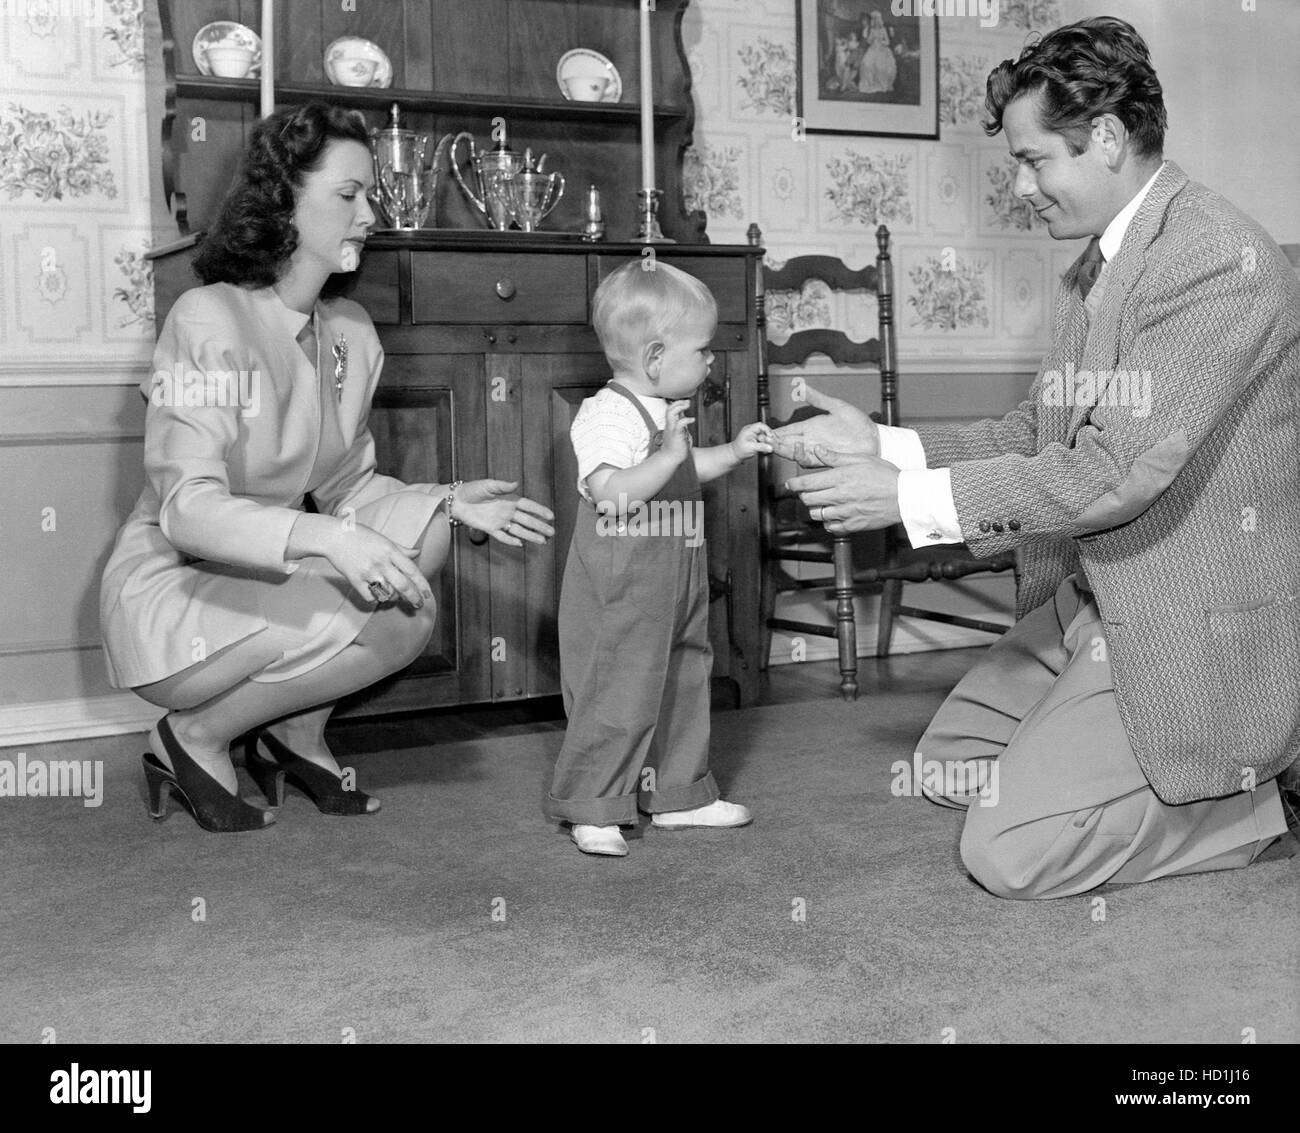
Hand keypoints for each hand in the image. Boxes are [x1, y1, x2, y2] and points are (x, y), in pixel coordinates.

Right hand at [324, 522, 431, 608]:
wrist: (333, 536)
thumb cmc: (360, 535)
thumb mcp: (384, 539)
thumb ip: (401, 549)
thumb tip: (418, 552)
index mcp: (390, 550)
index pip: (411, 570)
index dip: (422, 584)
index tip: (428, 594)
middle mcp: (381, 562)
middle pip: (402, 585)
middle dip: (413, 597)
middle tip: (418, 604)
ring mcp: (367, 571)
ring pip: (387, 593)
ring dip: (394, 598)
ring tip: (395, 597)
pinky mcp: (355, 579)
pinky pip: (370, 597)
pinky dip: (376, 600)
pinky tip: (377, 596)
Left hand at [451, 479, 555, 546]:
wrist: (456, 500)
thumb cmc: (473, 489)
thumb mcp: (488, 485)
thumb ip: (502, 486)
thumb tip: (516, 483)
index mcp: (509, 499)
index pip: (529, 506)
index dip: (540, 511)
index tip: (551, 516)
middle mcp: (507, 511)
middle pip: (527, 520)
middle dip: (540, 526)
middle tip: (552, 533)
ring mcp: (500, 521)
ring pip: (518, 530)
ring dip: (530, 536)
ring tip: (543, 542)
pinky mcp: (490, 529)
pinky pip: (503, 536)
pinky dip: (511, 540)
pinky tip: (520, 544)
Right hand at [659, 400, 693, 464]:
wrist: (671, 460)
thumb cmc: (676, 448)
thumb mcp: (680, 433)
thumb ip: (681, 426)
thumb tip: (685, 417)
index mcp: (670, 426)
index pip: (670, 410)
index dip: (677, 404)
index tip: (685, 402)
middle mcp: (669, 426)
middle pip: (669, 409)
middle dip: (678, 403)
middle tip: (687, 401)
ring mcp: (672, 430)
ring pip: (671, 413)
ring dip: (679, 407)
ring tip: (687, 404)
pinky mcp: (676, 435)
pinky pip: (679, 424)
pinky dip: (686, 419)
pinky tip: (692, 419)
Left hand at [730, 421, 774, 460]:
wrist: (736, 454)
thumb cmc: (740, 450)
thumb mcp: (751, 448)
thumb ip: (761, 447)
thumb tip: (770, 448)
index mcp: (749, 429)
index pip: (760, 425)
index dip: (767, 430)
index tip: (771, 436)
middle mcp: (753, 430)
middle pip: (765, 430)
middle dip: (769, 436)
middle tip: (773, 442)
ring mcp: (755, 434)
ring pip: (766, 435)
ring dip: (769, 440)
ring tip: (770, 446)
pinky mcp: (757, 439)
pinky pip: (764, 439)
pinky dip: (767, 443)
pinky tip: (767, 448)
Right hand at [769, 385, 879, 466]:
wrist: (873, 438)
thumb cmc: (858, 423)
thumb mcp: (837, 406)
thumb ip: (818, 398)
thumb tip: (801, 386)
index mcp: (810, 427)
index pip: (787, 430)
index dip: (774, 431)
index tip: (761, 430)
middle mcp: (810, 441)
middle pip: (785, 443)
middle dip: (773, 441)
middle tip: (762, 438)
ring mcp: (816, 451)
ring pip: (793, 453)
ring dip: (782, 449)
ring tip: (774, 442)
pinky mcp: (825, 460)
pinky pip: (808, 460)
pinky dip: (800, 455)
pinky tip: (797, 446)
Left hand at [785, 449, 900, 532]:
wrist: (906, 496)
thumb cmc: (886, 475)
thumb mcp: (861, 459)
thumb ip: (835, 457)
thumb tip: (817, 449)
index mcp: (840, 478)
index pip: (807, 483)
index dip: (794, 484)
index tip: (790, 484)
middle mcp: (839, 496)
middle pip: (808, 499)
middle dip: (803, 495)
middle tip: (806, 491)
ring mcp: (845, 513)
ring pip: (817, 514)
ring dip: (815, 508)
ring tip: (822, 502)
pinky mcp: (852, 525)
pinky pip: (831, 527)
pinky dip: (828, 522)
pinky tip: (834, 515)